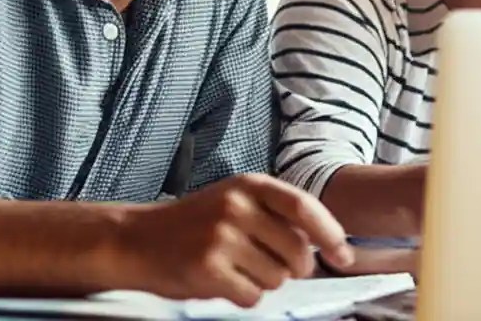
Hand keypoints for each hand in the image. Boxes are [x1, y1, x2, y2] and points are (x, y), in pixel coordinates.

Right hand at [108, 174, 353, 306]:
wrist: (136, 240)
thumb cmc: (196, 223)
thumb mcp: (236, 201)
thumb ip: (277, 214)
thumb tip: (328, 243)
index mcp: (250, 185)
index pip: (304, 208)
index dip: (330, 234)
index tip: (344, 256)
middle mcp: (237, 206)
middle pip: (297, 251)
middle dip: (296, 268)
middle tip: (277, 268)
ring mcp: (221, 237)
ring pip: (277, 278)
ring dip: (265, 282)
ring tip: (238, 268)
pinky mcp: (207, 268)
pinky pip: (252, 295)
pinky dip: (245, 296)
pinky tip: (224, 282)